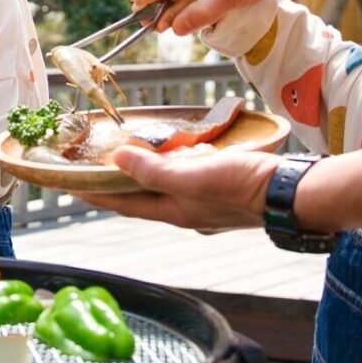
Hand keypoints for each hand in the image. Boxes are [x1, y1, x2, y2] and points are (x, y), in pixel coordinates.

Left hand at [79, 146, 277, 230]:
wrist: (291, 194)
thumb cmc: (244, 188)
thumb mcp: (193, 177)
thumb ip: (154, 171)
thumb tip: (118, 161)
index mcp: (174, 211)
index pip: (123, 204)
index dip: (96, 194)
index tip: (70, 185)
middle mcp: (186, 210)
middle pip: (142, 196)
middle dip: (118, 183)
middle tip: (96, 166)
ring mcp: (206, 201)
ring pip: (166, 185)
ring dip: (147, 172)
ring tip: (130, 154)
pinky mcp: (222, 188)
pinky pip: (189, 176)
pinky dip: (176, 164)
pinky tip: (180, 151)